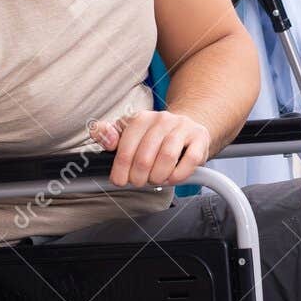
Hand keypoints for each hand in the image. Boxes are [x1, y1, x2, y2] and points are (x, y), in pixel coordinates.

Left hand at [89, 110, 210, 187]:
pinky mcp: (200, 138)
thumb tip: (100, 133)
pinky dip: (178, 175)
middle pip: (145, 157)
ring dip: (158, 177)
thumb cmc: (153, 136)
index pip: (126, 148)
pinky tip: (172, 178)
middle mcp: (162, 120)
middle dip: (139, 177)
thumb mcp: (127, 133)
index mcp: (140, 118)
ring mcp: (182, 128)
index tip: (120, 181)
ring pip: (167, 158)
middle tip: (139, 181)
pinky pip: (190, 160)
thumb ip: (108, 134)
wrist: (186, 127)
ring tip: (155, 179)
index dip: (120, 170)